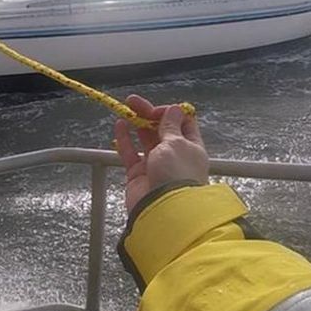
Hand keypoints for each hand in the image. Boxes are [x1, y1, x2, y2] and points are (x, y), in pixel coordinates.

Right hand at [114, 95, 208, 212]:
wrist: (164, 209)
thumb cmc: (176, 173)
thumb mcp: (176, 143)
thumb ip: (170, 126)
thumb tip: (174, 110)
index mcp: (191, 147)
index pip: (183, 123)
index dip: (170, 112)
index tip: (157, 109)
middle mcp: (174, 155)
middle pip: (161, 129)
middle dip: (148, 113)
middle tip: (133, 101)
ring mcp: (156, 164)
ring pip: (145, 138)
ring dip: (136, 123)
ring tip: (125, 109)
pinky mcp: (138, 174)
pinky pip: (130, 152)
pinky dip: (124, 138)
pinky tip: (119, 125)